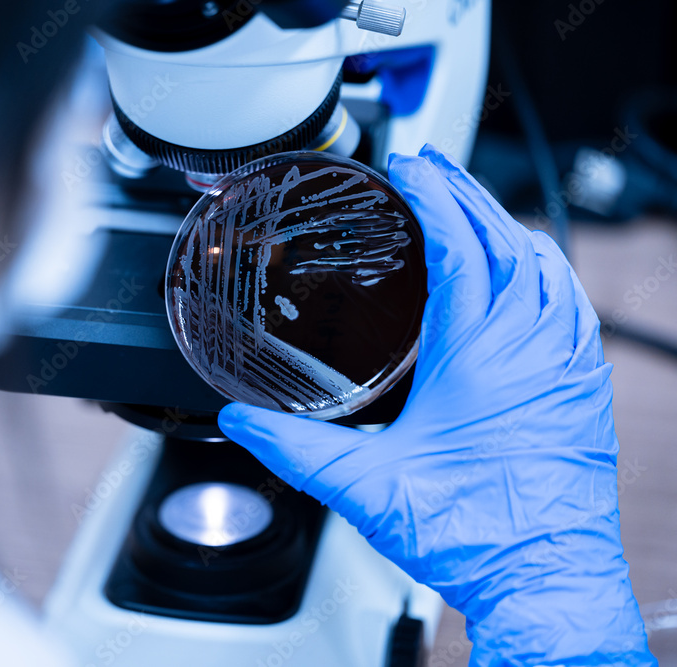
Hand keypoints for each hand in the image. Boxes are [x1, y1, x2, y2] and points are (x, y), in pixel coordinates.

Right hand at [218, 145, 655, 665]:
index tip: (410, 166)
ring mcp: (567, 364)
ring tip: (470, 208)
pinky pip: (570, 303)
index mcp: (483, 352)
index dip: (435, 195)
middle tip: (432, 168)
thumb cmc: (473, 533)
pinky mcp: (581, 388)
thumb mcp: (363, 485)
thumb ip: (292, 447)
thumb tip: (240, 421)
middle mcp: (535, 346)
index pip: (465, 242)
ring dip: (506, 226)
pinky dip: (542, 270)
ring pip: (546, 266)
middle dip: (467, 193)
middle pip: (508, 238)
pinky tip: (527, 276)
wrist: (544, 581)